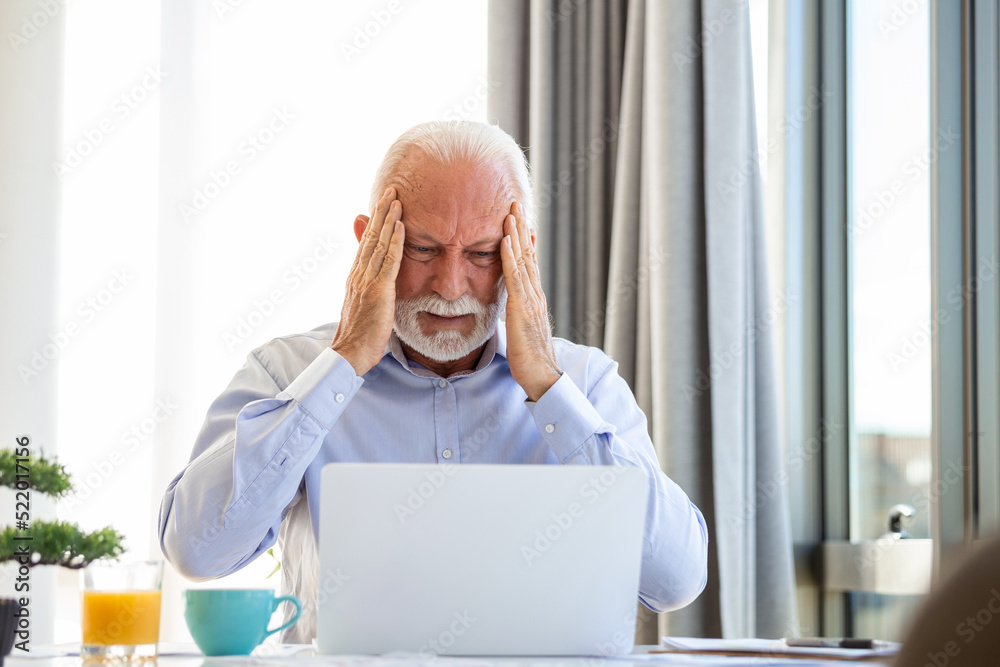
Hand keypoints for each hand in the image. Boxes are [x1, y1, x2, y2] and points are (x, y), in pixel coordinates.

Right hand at [331, 187, 404, 375]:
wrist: (350, 353)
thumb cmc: (361, 335)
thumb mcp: (365, 306)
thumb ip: (370, 288)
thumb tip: (376, 278)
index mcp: (356, 276)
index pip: (366, 242)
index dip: (375, 221)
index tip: (384, 202)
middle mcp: (359, 273)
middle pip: (370, 236)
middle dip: (381, 211)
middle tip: (390, 189)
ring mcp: (367, 280)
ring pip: (379, 243)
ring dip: (388, 219)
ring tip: (396, 198)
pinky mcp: (378, 291)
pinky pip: (389, 261)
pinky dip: (395, 241)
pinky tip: (400, 226)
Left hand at [500, 202, 561, 400]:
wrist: (541, 375)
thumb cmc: (528, 357)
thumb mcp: (520, 328)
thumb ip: (516, 313)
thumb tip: (508, 305)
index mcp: (533, 298)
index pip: (528, 262)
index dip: (522, 240)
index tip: (517, 219)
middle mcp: (535, 293)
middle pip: (528, 254)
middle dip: (521, 228)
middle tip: (515, 203)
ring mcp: (530, 299)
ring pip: (523, 260)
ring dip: (515, 234)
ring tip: (510, 212)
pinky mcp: (522, 308)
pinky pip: (514, 277)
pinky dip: (509, 256)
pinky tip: (504, 239)